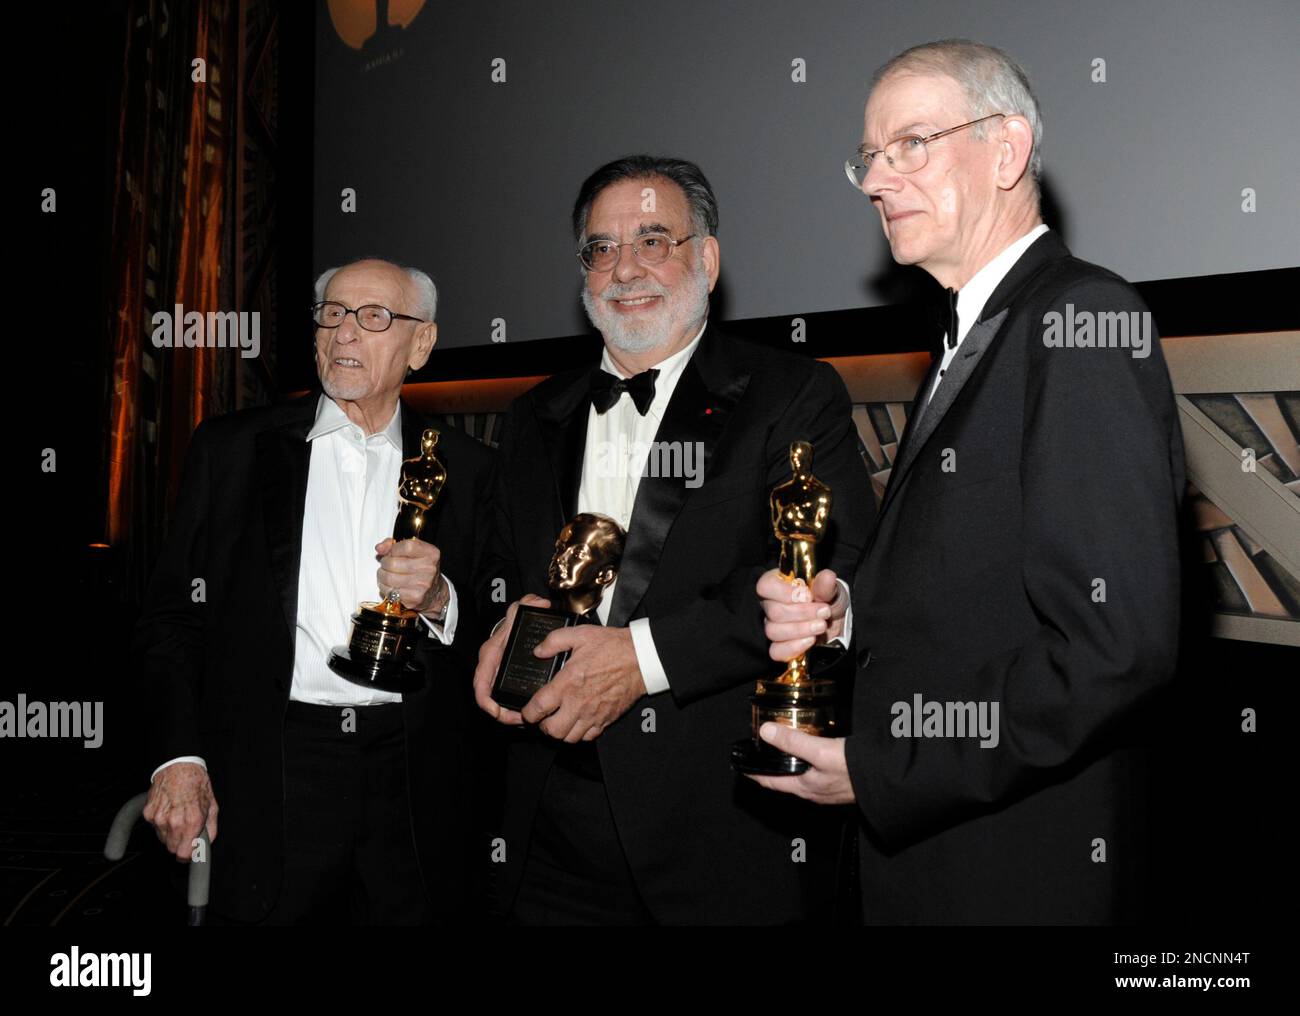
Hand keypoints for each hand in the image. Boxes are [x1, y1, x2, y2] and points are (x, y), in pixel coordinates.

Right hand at [142, 762, 218, 859]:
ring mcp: (158, 818)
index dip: (187, 855)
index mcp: (192, 821)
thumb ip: (211, 829)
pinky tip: (169, 810)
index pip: (183, 854)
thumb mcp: (212, 805)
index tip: (189, 852)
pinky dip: (161, 824)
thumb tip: (206, 845)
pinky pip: (155, 828)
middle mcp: (174, 822)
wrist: (179, 766)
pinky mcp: (148, 813)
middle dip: (180, 844)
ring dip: (170, 834)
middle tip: (186, 831)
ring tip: (178, 816)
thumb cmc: (197, 783)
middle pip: (172, 849)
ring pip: (163, 839)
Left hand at [375, 536, 446, 615]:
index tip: (392, 552)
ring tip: (387, 575)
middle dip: (384, 563)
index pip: (407, 546)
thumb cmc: (421, 570)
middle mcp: (429, 569)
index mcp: (431, 554)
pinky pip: (390, 591)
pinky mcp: (415, 597)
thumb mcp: (413, 551)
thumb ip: (394, 545)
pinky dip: (386, 588)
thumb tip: (380, 547)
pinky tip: (391, 585)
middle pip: (393, 563)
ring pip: (388, 578)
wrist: (434, 592)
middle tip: (387, 565)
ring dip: (382, 576)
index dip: (394, 549)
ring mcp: (422, 584)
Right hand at [473, 595, 550, 724]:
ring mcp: (499, 675)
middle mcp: (492, 668)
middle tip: (520, 720)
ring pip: (499, 702)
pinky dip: (515, 708)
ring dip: (510, 715)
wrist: (517, 621)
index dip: (486, 700)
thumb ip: (529, 603)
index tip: (496, 711)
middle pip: (489, 699)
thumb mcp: (521, 608)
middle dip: (502, 714)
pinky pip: (507, 698)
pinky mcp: (507, 680)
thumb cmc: (515, 618)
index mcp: (491, 654)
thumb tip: (539, 605)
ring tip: (527, 720)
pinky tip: (529, 713)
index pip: (481, 682)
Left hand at [522, 625, 644, 742]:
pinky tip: (578, 721)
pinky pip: (589, 737)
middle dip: (543, 726)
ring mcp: (593, 714)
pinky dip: (580, 734)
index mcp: (568, 683)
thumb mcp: (580, 634)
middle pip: (552, 730)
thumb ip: (554, 641)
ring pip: (570, 738)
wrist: (641, 658)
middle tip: (543, 718)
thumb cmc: (613, 647)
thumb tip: (538, 651)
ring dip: (561, 732)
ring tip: (559, 721)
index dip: (527, 714)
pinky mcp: (606, 719)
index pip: (538, 708)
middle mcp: (578, 703)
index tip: (526, 711)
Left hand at [744, 724, 855, 804]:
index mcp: (804, 787)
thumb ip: (794, 741)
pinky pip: (816, 771)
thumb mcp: (820, 751)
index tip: (740, 766)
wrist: (887, 779)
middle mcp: (814, 791)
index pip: (770, 781)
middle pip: (784, 779)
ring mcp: (827, 788)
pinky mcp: (840, 781)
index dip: (753, 773)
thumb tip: (766, 732)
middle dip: (770, 767)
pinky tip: (814, 750)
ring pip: (801, 775)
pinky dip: (808, 761)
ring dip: (789, 764)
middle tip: (759, 753)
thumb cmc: (855, 771)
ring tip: (783, 749)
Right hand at [756, 567, 845, 662]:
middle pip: (773, 611)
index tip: (808, 596)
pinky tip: (810, 640)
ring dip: (801, 629)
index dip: (785, 592)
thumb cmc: (827, 599)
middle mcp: (771, 605)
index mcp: (778, 584)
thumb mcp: (831, 589)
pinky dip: (794, 647)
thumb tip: (827, 577)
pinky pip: (776, 651)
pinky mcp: (780, 646)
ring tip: (821, 626)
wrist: (835, 622)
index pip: (765, 586)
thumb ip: (826, 584)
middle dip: (802, 613)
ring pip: (774, 631)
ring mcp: (773, 627)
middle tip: (824, 612)